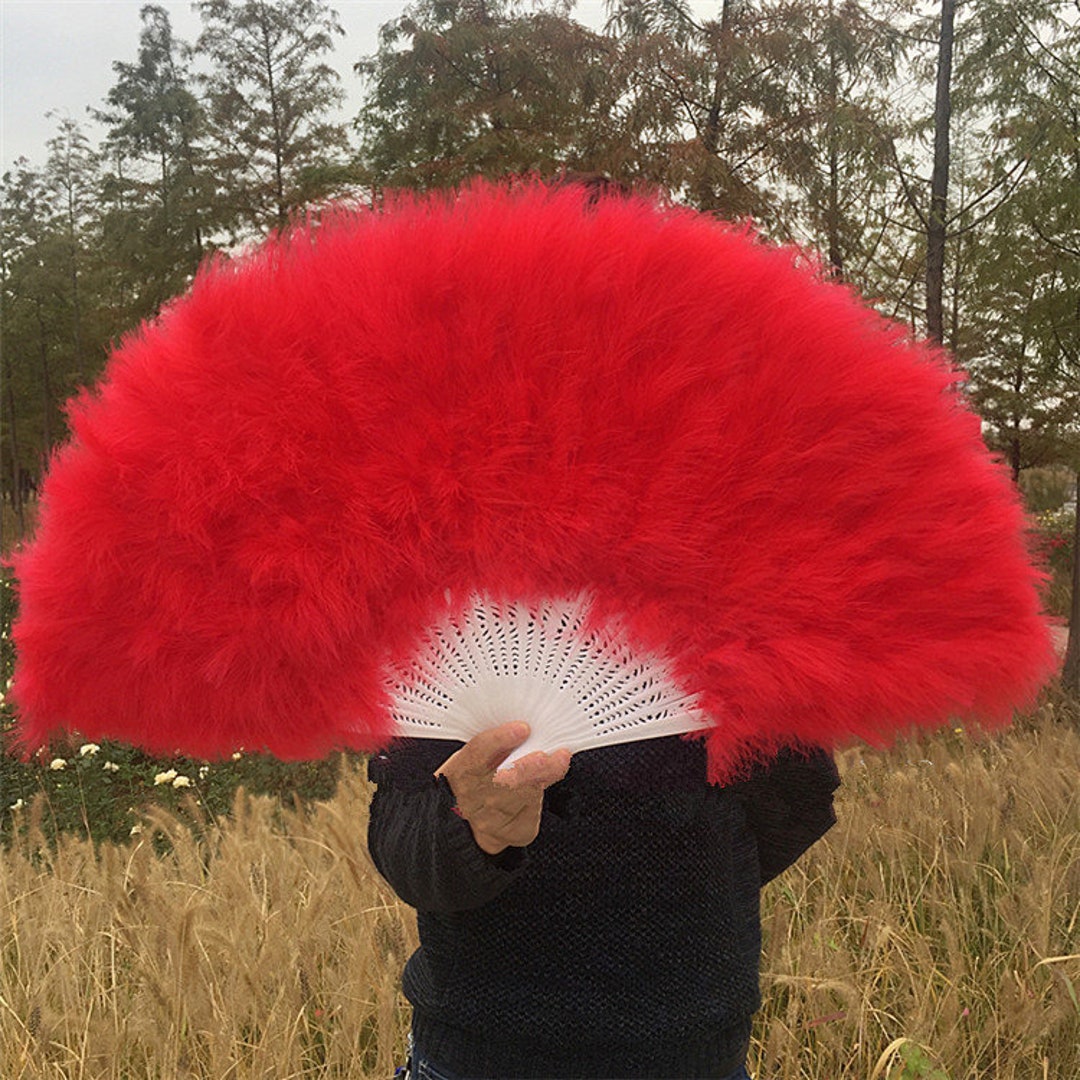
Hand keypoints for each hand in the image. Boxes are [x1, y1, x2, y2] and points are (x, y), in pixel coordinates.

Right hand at [436, 722, 571, 854]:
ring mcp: (492, 820)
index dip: (499, 740)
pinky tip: (546, 779)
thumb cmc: (477, 777)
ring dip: (544, 776)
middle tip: (544, 756)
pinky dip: (543, 791)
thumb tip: (525, 726)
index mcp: (461, 771)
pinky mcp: (514, 832)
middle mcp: (473, 799)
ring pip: (524, 796)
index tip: (522, 729)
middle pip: (505, 781)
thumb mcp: (477, 755)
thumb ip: (495, 743)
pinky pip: (534, 812)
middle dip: (527, 768)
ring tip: (558, 760)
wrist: (468, 821)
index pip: (478, 753)